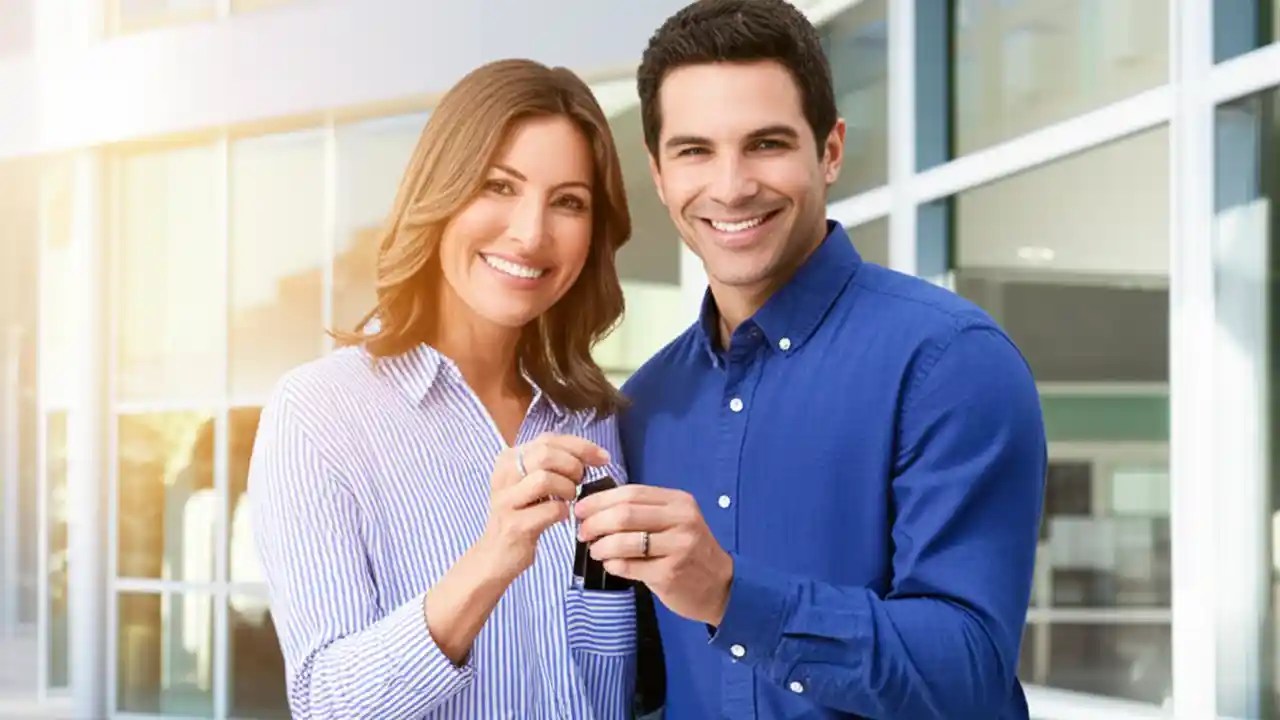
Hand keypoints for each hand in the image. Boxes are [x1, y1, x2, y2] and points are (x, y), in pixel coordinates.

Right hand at [476, 433, 610, 582]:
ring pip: (544, 479)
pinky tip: (562, 517)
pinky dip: (564, 511)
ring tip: (569, 499)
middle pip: (545, 454)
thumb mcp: (529, 483)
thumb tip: (589, 454)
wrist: (496, 554)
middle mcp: (503, 476)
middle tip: (580, 482)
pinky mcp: (515, 525)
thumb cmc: (522, 515)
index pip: (548, 439)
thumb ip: (551, 464)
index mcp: (508, 460)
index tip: (602, 457)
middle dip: (573, 466)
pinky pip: (550, 509)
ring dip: (567, 489)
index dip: (580, 446)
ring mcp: (507, 500)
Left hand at [575, 485, 732, 625]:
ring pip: (625, 541)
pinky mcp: (670, 574)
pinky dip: (613, 564)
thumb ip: (644, 512)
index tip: (581, 509)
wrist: (721, 585)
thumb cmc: (690, 551)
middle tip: (583, 532)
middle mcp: (681, 521)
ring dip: (601, 546)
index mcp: (679, 502)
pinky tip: (611, 564)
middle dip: (595, 523)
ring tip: (596, 551)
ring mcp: (678, 548)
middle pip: (625, 514)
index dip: (600, 500)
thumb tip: (597, 509)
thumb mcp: (675, 521)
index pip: (631, 493)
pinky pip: (630, 566)